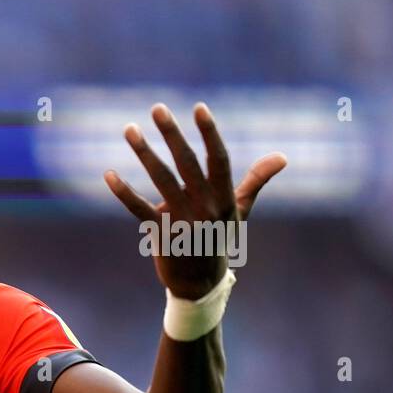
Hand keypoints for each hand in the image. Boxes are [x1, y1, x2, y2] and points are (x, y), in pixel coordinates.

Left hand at [104, 102, 286, 298]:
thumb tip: (283, 157)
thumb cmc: (219, 239)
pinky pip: (139, 209)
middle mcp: (205, 207)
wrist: (201, 284)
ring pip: (161, 179)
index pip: (218, 159)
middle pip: (186, 163)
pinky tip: (109, 174)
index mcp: (224, 198)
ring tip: (129, 129)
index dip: (209, 133)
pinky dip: (123, 192)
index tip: (198, 108)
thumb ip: (255, 181)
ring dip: (144, 152)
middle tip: (157, 108)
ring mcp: (183, 221)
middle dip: (171, 134)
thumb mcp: (238, 211)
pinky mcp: (161, 234)